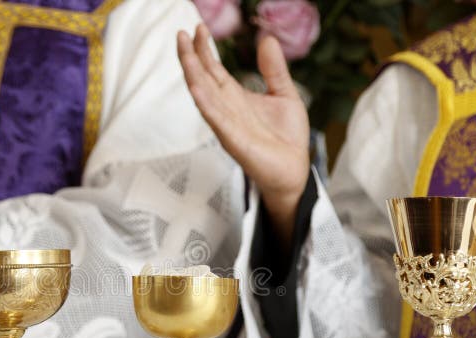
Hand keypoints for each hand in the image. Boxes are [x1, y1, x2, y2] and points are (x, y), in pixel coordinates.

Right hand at [177, 25, 309, 249]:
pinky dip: (206, 105)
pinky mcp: (235, 141)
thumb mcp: (284, 94)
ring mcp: (228, 125)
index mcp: (236, 98)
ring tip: (184, 55)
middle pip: (203, 80)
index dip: (204, 50)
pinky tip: (197, 89)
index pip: (214, 70)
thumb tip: (267, 39)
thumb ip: (274, 69)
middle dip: (191, 57)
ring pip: (205, 97)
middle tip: (181, 33)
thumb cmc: (287, 138)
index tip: (197, 29)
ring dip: (193, 76)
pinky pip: (217, 121)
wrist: (294, 170)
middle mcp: (227, 110)